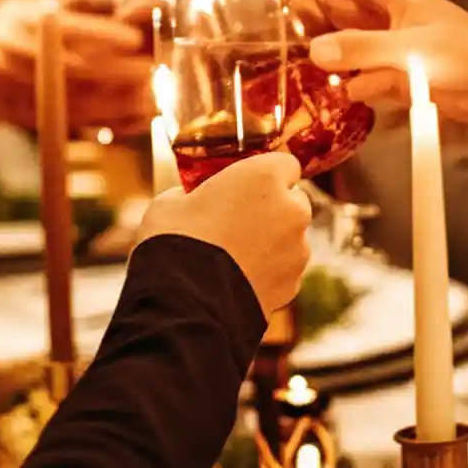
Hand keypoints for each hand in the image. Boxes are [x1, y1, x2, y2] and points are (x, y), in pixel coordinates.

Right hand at [0, 0, 153, 132]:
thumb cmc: (33, 22)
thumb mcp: (60, 2)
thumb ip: (106, 5)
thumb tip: (156, 5)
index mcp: (23, 17)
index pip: (65, 27)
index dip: (101, 34)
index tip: (135, 38)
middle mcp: (12, 52)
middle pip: (69, 68)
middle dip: (115, 73)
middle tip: (151, 73)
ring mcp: (12, 88)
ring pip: (68, 101)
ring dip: (114, 105)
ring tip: (150, 100)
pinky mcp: (19, 116)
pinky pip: (67, 124)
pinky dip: (103, 123)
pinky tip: (134, 119)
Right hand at [136, 153, 311, 313]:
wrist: (184, 304)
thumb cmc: (174, 241)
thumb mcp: (171, 201)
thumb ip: (194, 193)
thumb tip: (190, 198)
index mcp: (265, 177)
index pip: (284, 163)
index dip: (264, 173)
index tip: (245, 184)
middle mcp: (291, 209)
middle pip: (293, 201)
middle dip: (272, 207)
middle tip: (237, 219)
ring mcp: (297, 250)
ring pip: (290, 238)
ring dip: (272, 241)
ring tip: (234, 256)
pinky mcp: (293, 285)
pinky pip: (284, 269)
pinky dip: (269, 271)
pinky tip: (239, 279)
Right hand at [253, 0, 467, 122]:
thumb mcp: (412, 52)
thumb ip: (362, 51)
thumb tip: (315, 51)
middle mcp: (384, 18)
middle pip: (329, 15)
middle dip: (304, 27)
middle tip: (269, 41)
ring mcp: (389, 48)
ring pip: (341, 54)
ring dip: (328, 67)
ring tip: (305, 79)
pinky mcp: (397, 77)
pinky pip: (360, 82)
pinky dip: (353, 91)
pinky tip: (353, 100)